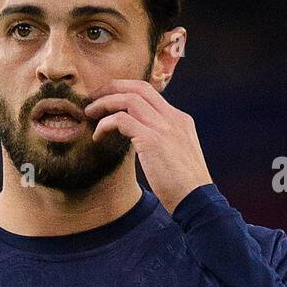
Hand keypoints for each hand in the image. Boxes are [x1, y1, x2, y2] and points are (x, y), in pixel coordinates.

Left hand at [85, 79, 212, 212]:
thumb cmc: (183, 186)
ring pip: (129, 99)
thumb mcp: (174, 155)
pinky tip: (97, 136)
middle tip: (92, 98)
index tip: (107, 100)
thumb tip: (137, 141)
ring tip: (89, 113)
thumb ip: (159, 142)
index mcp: (179, 120)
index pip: (150, 93)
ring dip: (105, 103)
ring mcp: (164, 127)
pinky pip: (121, 120)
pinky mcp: (152, 140)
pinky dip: (105, 124)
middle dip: (112, 88)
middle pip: (139, 87)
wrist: (196, 200)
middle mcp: (173, 118)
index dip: (125, 91)